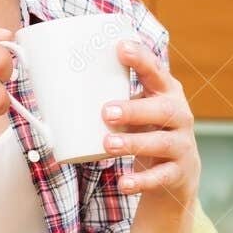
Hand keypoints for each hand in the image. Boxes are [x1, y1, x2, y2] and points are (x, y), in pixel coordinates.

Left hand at [103, 39, 199, 204]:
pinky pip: (161, 177)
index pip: (157, 72)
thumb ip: (108, 97)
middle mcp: (179, 116)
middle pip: (162, 109)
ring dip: (134, 143)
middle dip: (134, 109)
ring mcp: (181, 145)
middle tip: (106, 111)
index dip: (141, 59)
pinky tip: (123, 183)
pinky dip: (141, 181)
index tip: (121, 48)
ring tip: (107, 144)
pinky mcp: (178, 173)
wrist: (176, 173)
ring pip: (161, 142)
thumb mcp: (135, 110)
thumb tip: (50, 85)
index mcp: (166, 93)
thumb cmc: (144, 131)